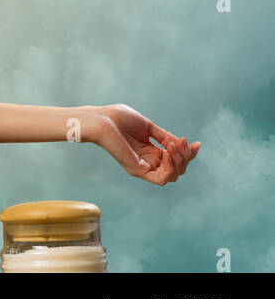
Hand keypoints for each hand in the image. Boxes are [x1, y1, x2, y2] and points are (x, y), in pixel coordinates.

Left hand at [84, 103, 199, 184]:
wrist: (101, 119)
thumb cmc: (118, 119)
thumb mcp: (148, 127)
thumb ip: (164, 137)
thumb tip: (182, 144)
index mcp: (151, 151)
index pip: (176, 159)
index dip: (189, 153)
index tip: (196, 143)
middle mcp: (148, 161)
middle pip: (178, 168)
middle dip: (186, 156)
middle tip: (182, 142)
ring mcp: (143, 167)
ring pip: (174, 175)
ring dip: (180, 161)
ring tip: (174, 145)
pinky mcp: (138, 171)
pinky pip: (162, 179)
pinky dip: (171, 168)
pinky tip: (168, 152)